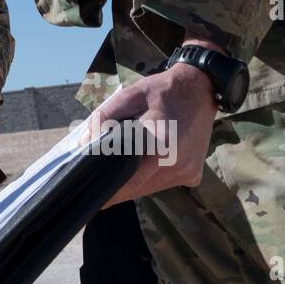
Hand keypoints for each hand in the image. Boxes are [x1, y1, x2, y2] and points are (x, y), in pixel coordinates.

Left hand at [95, 61, 216, 206]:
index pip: (128, 179)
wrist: (200, 89)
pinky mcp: (193, 175)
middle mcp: (178, 165)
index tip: (89, 194)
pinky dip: (148, 179)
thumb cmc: (161, 91)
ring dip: (132, 184)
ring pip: (150, 189)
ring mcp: (188, 172)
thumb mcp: (129, 96)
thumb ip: (105, 117)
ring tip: (114, 174)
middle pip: (137, 188)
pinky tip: (140, 164)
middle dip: (115, 189)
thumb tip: (84, 143)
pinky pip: (162, 184)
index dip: (107, 189)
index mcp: (163, 145)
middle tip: (93, 187)